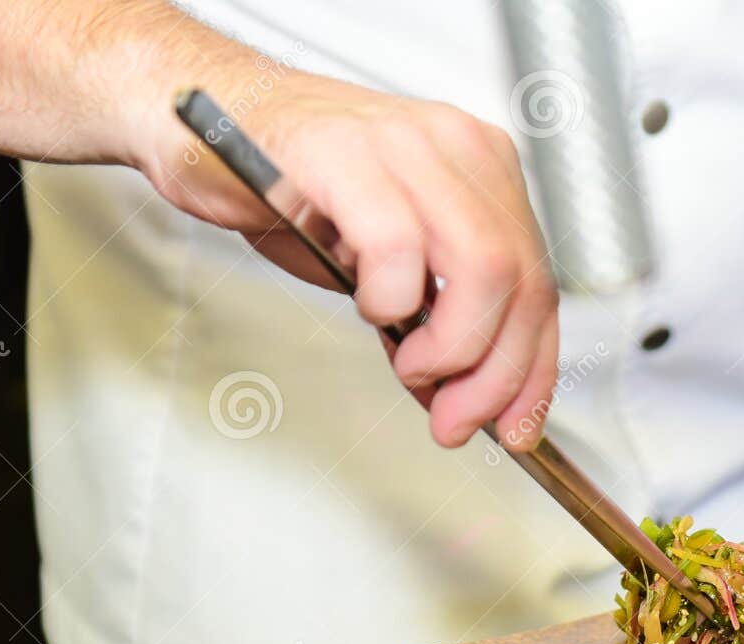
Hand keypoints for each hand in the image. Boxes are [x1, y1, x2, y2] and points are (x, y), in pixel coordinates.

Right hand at [138, 71, 558, 450]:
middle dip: (494, 375)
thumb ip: (440, 314)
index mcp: (483, 169)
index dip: (533, 370)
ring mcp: (407, 145)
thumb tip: (468, 389)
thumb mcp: (389, 260)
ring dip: (452, 348)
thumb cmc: (292, 184)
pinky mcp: (345, 155)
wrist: (204, 118)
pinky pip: (398, 249)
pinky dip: (389, 300)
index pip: (539, 284)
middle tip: (454, 415)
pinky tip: (368, 305)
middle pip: (522, 283)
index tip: (516, 425)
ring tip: (411, 364)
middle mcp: (457, 148)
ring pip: (483, 270)